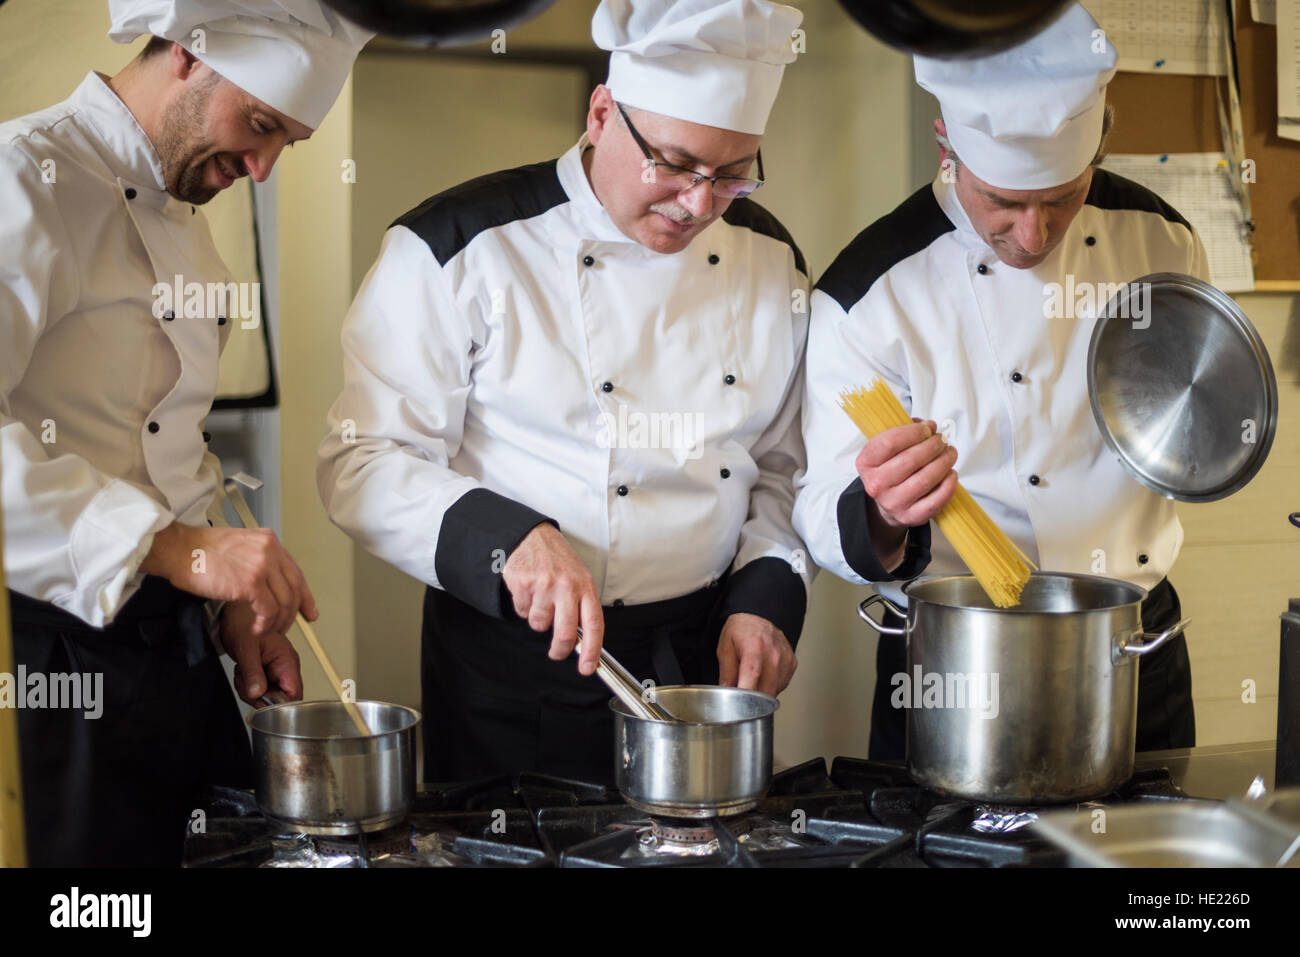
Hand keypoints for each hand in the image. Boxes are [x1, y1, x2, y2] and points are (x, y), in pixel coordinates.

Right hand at [141, 523, 317, 638]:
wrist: (179, 549)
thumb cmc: (200, 552)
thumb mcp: (239, 547)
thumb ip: (258, 560)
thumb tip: (268, 584)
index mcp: (269, 541)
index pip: (296, 572)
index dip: (305, 596)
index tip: (309, 612)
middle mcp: (271, 551)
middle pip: (295, 588)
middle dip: (294, 613)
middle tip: (286, 627)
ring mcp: (263, 566)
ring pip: (285, 602)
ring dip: (277, 622)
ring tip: (265, 630)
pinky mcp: (251, 583)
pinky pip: (269, 611)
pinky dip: (265, 625)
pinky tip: (255, 630)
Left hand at [219, 600, 302, 704]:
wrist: (234, 616)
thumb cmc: (243, 625)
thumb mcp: (246, 650)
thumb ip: (253, 673)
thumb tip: (257, 694)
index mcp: (287, 661)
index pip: (294, 694)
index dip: (279, 702)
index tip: (261, 698)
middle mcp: (286, 666)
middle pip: (280, 698)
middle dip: (260, 696)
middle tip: (247, 682)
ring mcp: (277, 670)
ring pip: (268, 695)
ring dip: (251, 690)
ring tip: (244, 673)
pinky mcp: (268, 671)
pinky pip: (261, 688)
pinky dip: (249, 686)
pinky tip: (245, 673)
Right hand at [501, 523, 603, 675]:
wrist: (531, 535)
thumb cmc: (558, 561)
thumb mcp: (578, 577)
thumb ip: (581, 606)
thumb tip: (582, 641)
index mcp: (585, 586)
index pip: (594, 624)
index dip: (592, 650)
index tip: (587, 667)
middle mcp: (567, 586)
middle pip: (565, 633)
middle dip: (560, 650)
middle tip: (557, 652)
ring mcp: (544, 585)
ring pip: (539, 624)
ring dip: (538, 619)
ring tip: (540, 600)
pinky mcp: (524, 584)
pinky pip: (522, 612)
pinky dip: (523, 607)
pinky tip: (528, 591)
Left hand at [716, 613, 795, 696]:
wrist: (760, 615)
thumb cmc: (742, 630)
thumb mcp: (725, 648)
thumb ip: (726, 672)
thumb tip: (727, 692)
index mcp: (755, 649)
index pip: (752, 679)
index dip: (745, 696)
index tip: (738, 707)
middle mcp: (774, 655)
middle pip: (765, 691)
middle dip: (752, 700)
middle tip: (741, 695)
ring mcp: (785, 660)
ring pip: (774, 692)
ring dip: (762, 693)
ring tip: (752, 678)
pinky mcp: (792, 664)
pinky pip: (781, 685)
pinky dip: (771, 686)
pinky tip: (764, 675)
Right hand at [855, 419, 957, 564]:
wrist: (887, 502)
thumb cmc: (890, 469)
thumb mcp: (887, 448)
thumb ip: (905, 432)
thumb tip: (929, 427)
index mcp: (866, 463)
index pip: (889, 443)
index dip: (913, 433)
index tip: (927, 428)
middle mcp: (876, 484)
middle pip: (910, 460)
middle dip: (933, 446)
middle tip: (942, 440)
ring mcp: (893, 503)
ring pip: (925, 479)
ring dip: (944, 462)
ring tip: (950, 453)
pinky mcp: (911, 516)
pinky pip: (936, 500)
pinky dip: (949, 484)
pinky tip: (951, 473)